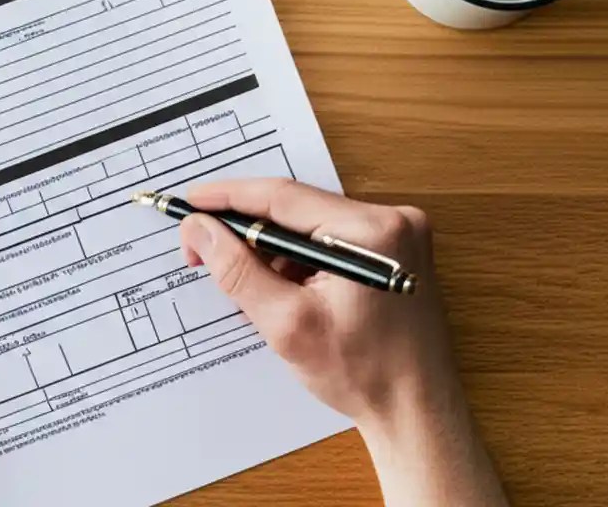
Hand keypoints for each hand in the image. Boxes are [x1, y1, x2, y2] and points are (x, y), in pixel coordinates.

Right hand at [178, 178, 505, 505]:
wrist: (416, 412)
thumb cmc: (364, 375)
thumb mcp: (286, 324)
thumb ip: (238, 271)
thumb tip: (200, 230)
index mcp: (371, 230)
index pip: (283, 196)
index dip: (229, 197)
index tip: (191, 202)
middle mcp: (392, 220)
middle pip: (296, 209)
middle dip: (247, 232)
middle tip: (203, 252)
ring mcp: (398, 234)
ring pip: (309, 225)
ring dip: (274, 251)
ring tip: (254, 291)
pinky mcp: (394, 252)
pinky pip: (330, 240)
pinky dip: (300, 261)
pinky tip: (286, 294)